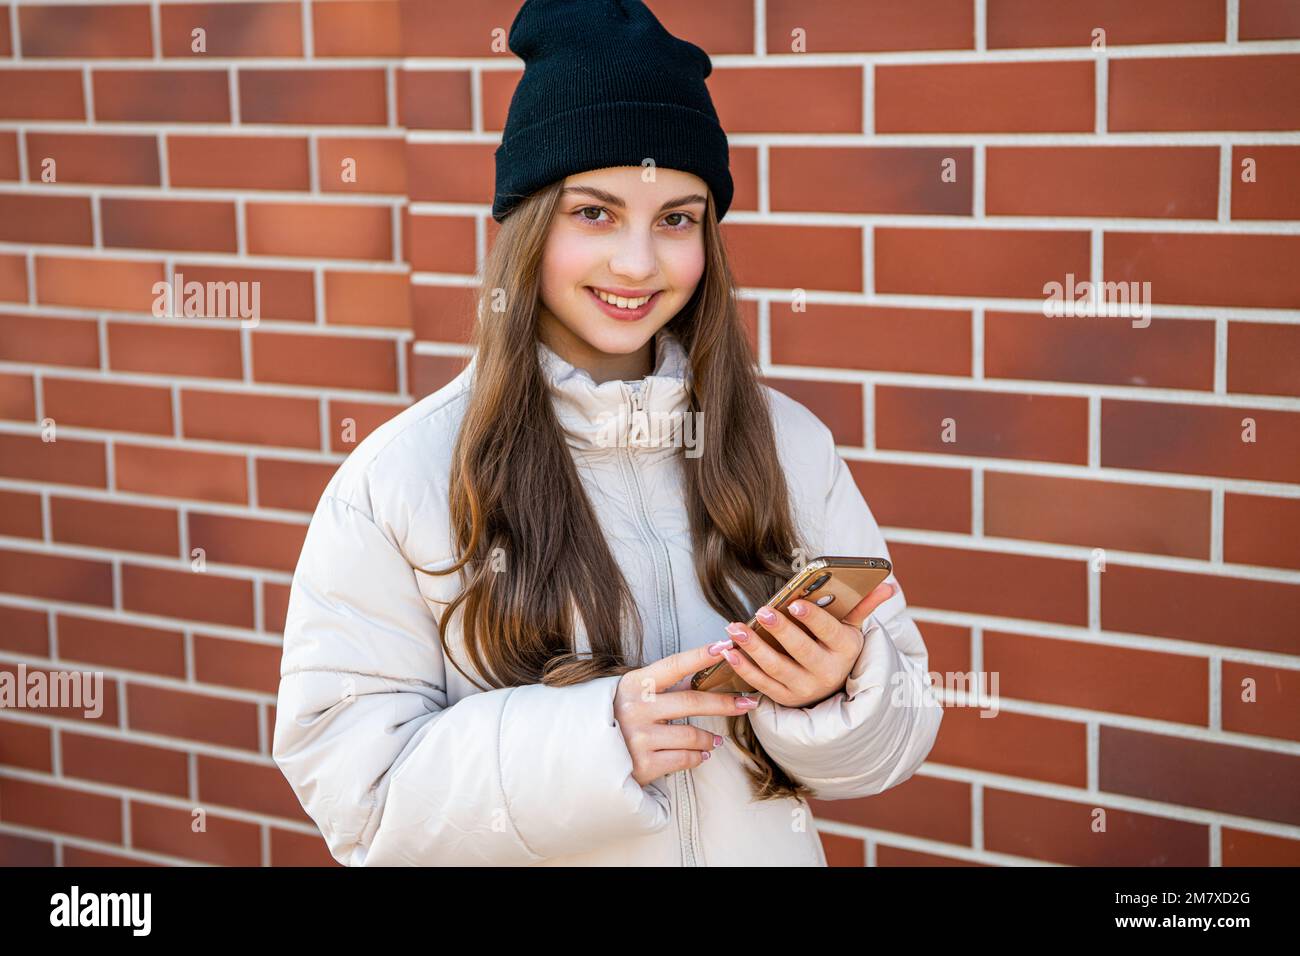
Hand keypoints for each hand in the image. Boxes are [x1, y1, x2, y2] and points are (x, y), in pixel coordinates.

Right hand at [614, 639, 760, 786]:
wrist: (590, 756)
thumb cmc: (620, 718)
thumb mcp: (636, 694)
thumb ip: (667, 685)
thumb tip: (707, 667)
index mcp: (635, 684)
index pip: (674, 665)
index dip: (701, 655)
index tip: (725, 646)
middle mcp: (636, 708)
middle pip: (692, 701)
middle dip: (725, 702)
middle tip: (748, 702)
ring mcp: (639, 738)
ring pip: (692, 735)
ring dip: (710, 738)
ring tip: (716, 739)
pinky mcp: (644, 765)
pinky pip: (685, 759)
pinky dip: (698, 757)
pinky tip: (702, 754)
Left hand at [720, 581, 895, 707]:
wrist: (832, 688)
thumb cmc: (837, 646)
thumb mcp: (852, 626)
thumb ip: (864, 604)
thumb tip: (889, 584)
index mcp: (845, 649)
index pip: (829, 632)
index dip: (813, 618)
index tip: (796, 603)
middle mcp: (827, 672)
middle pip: (800, 650)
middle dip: (780, 630)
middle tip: (761, 611)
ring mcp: (804, 688)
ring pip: (776, 668)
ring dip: (753, 648)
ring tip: (735, 628)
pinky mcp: (784, 698)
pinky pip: (760, 684)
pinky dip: (743, 668)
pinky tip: (728, 651)